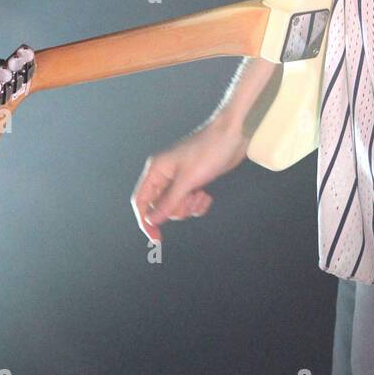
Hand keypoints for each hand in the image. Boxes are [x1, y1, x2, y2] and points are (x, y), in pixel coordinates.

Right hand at [130, 120, 249, 243]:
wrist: (232, 135)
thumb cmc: (208, 151)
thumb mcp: (188, 181)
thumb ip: (169, 202)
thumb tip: (152, 221)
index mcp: (156, 170)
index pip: (141, 201)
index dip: (145, 221)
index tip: (156, 239)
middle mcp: (164, 174)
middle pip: (160, 207)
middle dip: (177, 210)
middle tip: (191, 199)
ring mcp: (179, 178)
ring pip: (176, 206)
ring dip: (190, 207)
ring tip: (201, 194)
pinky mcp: (193, 180)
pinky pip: (189, 202)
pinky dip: (198, 204)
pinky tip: (206, 195)